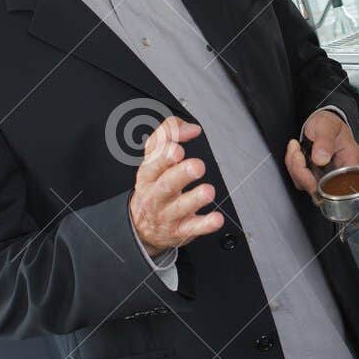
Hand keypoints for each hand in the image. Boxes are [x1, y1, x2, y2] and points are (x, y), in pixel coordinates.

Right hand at [129, 117, 224, 254]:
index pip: (153, 162)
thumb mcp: (153, 159)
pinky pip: (193, 228)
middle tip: (197, 166)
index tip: (177, 149)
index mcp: (148, 174)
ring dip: (195, 199)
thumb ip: (169, 134)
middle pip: (167, 184)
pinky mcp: (180, 230)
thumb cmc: (153, 186)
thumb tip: (191, 128)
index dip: (164, 155)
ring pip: (180, 207)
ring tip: (208, 191)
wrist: (142, 226)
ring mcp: (167, 214)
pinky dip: (205, 224)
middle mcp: (156, 194)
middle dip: (181, 174)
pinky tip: (216, 219)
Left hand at [284, 109, 358, 197]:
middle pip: (321, 190)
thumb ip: (325, 140)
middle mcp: (338, 175)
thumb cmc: (330, 125)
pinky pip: (298, 179)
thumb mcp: (328, 125)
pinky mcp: (312, 177)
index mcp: (350, 165)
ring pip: (306, 185)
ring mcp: (325, 178)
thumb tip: (321, 159)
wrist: (320, 123)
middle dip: (303, 172)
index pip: (342, 187)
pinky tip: (295, 151)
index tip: (313, 165)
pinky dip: (292, 165)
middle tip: (298, 153)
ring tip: (296, 147)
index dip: (326, 185)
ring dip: (295, 167)